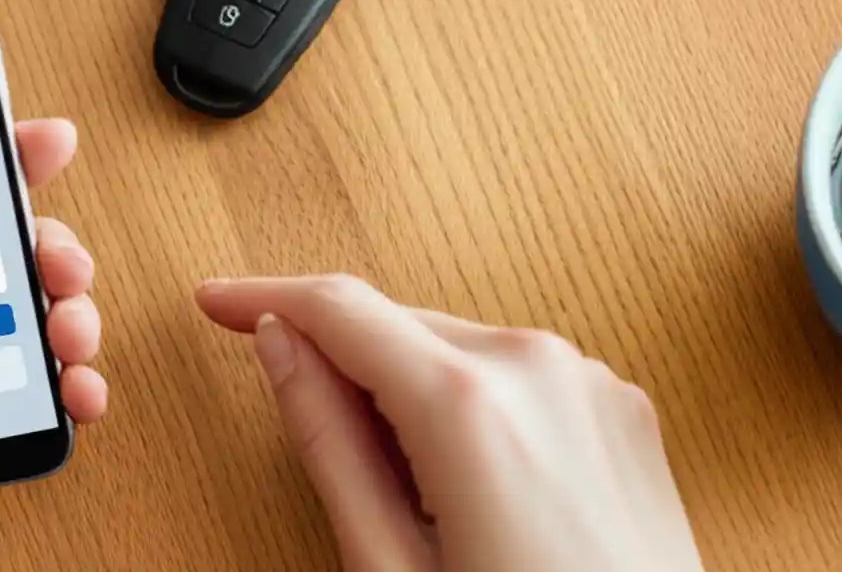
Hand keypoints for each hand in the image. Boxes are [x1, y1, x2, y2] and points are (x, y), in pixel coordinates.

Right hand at [197, 275, 703, 571]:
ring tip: (427, 503)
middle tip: (333, 459)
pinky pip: (520, 375)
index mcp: (471, 405)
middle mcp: (539, 366)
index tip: (218, 300)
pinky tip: (485, 489)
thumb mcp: (392, 566)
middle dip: (347, 365)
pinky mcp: (622, 404)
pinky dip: (479, 407)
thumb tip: (281, 346)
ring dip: (416, 393)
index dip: (266, 296)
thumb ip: (329, 440)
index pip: (341, 309)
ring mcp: (592, 381)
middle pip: (401, 327)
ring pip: (460, 349)